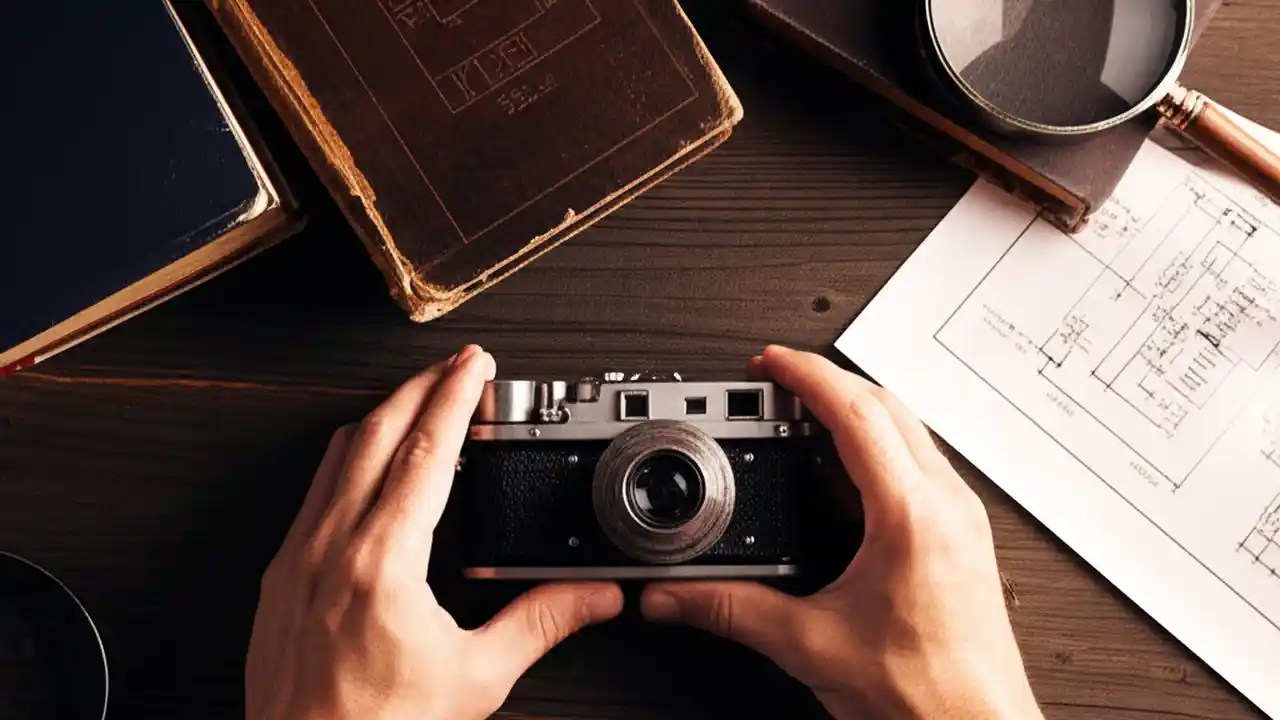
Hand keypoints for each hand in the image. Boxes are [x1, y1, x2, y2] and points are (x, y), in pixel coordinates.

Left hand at [247, 346, 623, 719]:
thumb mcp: (476, 678)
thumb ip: (541, 624)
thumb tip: (593, 596)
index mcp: (382, 562)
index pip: (426, 451)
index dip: (454, 396)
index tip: (472, 364)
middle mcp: (330, 546)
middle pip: (376, 432)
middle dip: (418, 387)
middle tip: (453, 366)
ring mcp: (297, 557)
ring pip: (337, 455)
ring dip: (382, 417)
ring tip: (417, 404)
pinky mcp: (280, 575)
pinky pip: (314, 491)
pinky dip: (350, 459)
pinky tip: (370, 471)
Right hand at [641, 346, 1040, 718]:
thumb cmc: (927, 696)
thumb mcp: (809, 644)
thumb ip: (729, 610)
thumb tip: (675, 593)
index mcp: (911, 515)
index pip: (856, 412)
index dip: (805, 375)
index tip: (770, 362)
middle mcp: (947, 505)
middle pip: (887, 404)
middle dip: (828, 380)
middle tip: (778, 380)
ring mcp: (962, 518)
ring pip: (910, 428)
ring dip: (859, 407)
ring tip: (808, 411)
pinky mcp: (964, 536)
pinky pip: (922, 461)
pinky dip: (880, 442)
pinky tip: (851, 468)